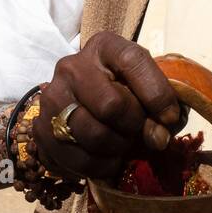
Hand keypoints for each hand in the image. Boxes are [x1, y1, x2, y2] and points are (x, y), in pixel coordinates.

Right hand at [33, 32, 183, 182]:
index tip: (170, 117)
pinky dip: (101, 166)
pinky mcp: (41, 128)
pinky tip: (108, 159)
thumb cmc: (126, 92)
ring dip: (118, 148)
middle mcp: (72, 66)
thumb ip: (162, 109)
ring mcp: (52, 97)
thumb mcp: (148, 88)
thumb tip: (157, 138)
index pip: (132, 61)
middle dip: (134, 126)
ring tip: (123, 143)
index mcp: (104, 46)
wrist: (84, 105)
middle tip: (139, 131)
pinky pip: (77, 158)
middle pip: (111, 105)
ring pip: (93, 135)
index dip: (157, 93)